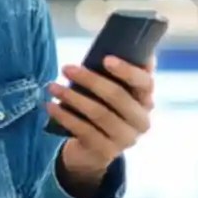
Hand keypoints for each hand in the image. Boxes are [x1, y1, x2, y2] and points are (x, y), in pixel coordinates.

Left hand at [47, 56, 156, 184]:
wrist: (94, 150)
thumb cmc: (103, 109)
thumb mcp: (112, 92)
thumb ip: (114, 74)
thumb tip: (109, 46)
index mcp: (146, 100)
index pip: (145, 82)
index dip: (127, 70)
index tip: (106, 58)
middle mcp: (141, 121)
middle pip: (117, 96)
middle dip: (90, 80)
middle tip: (66, 68)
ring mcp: (125, 139)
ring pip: (98, 113)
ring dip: (72, 97)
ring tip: (52, 86)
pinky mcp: (106, 152)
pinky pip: (83, 130)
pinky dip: (64, 116)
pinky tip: (50, 105)